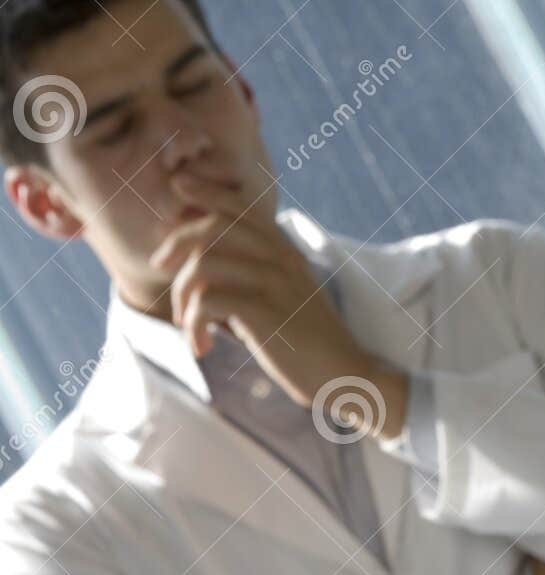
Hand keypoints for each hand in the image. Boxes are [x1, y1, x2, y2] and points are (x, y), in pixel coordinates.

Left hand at [149, 168, 408, 438]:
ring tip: (187, 325)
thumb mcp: (283, 294)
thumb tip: (199, 261)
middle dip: (175, 243)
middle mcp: (280, 258)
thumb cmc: (307, 340)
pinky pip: (207, 302)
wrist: (345, 375)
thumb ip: (251, 271)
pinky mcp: (265, 313)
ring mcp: (274, 284)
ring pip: (202, 265)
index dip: (204, 192)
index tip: (177, 189)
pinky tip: (203, 347)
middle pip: (213, 226)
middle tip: (159, 266)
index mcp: (285, 250)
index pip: (239, 205)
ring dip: (181, 296)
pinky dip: (194, 326)